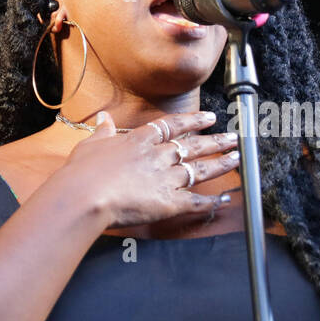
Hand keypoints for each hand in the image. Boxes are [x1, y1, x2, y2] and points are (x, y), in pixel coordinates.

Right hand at [65, 110, 239, 228]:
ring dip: (221, 163)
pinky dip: (211, 201)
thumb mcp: (90, 145)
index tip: (209, 117)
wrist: (86, 196)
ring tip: (237, 157)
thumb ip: (101, 132)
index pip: (173, 126)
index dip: (193, 121)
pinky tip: (224, 199)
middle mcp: (158, 157)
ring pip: (200, 169)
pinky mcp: (169, 203)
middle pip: (193, 146)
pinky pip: (196, 201)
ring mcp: (166, 179)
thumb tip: (102, 119)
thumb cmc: (82, 172)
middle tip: (234, 137)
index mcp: (140, 141)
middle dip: (216, 141)